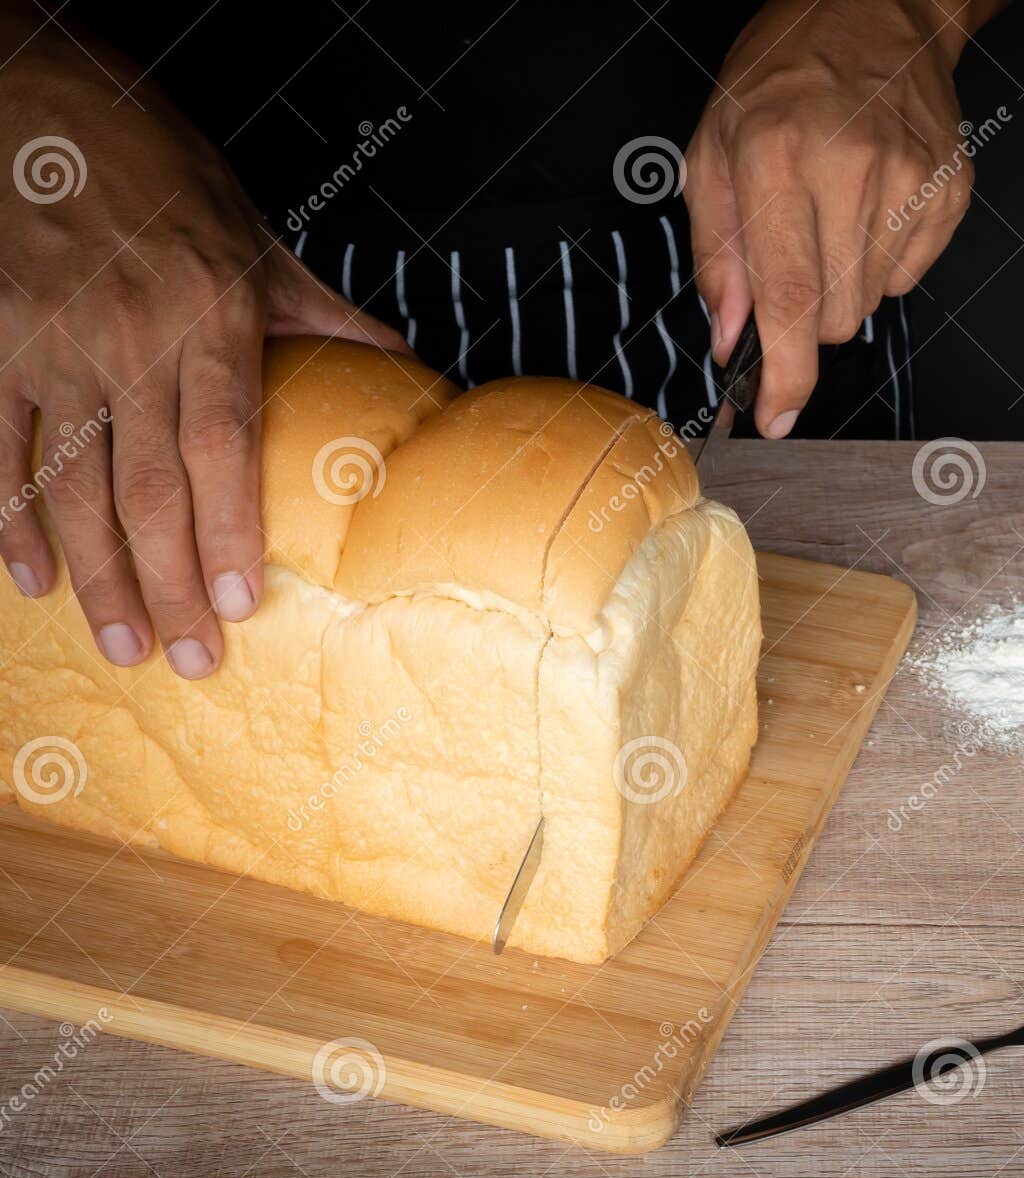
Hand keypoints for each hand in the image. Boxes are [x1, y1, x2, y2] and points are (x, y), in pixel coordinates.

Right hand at [0, 27, 405, 678]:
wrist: (37, 91)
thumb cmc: (155, 163)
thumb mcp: (254, 232)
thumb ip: (320, 313)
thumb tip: (401, 361)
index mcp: (207, 315)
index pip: (221, 447)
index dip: (229, 531)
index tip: (240, 603)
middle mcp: (127, 338)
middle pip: (150, 487)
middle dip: (168, 583)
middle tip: (184, 658)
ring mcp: (48, 343)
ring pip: (72, 484)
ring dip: (96, 574)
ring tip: (120, 642)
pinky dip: (8, 517)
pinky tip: (31, 579)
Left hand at [687, 0, 996, 435]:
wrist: (876, 10)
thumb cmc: (782, 76)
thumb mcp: (713, 149)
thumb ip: (718, 252)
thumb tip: (731, 340)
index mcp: (776, 157)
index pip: (786, 299)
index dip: (783, 376)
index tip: (776, 418)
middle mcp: (850, 168)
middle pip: (830, 316)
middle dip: (802, 313)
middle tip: (793, 253)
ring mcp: (911, 179)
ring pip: (870, 303)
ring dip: (843, 284)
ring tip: (832, 216)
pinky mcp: (951, 190)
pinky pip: (909, 278)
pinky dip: (882, 262)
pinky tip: (870, 208)